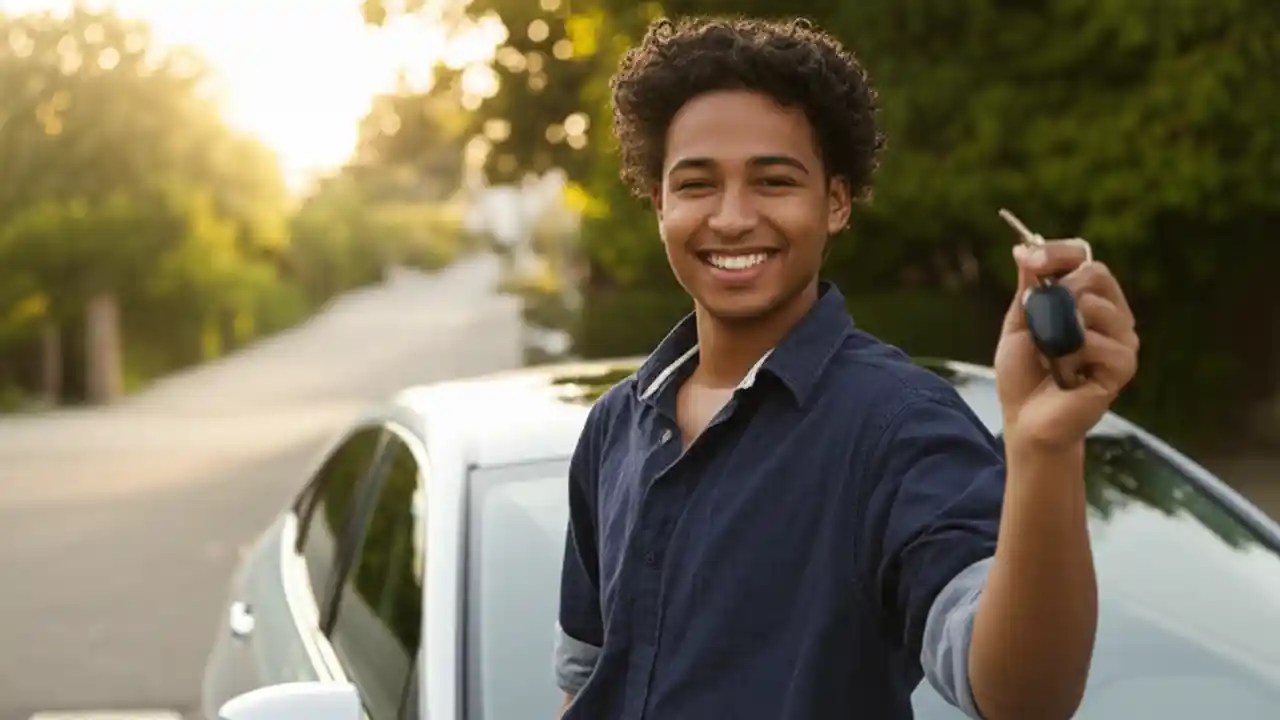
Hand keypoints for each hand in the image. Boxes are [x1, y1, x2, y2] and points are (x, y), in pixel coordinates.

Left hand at [994, 240, 1139, 451]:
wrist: (1027, 420)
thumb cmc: (1025, 375)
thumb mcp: (1019, 323)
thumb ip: (1029, 288)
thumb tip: (1024, 248)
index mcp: (1089, 301)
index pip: (1086, 259)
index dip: (1058, 252)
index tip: (1028, 258)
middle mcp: (1112, 316)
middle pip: (1097, 273)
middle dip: (1060, 286)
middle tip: (1036, 312)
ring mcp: (1123, 341)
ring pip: (1098, 306)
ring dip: (1060, 328)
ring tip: (1052, 356)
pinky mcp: (1124, 366)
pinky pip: (1099, 342)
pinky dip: (1073, 354)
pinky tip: (1067, 373)